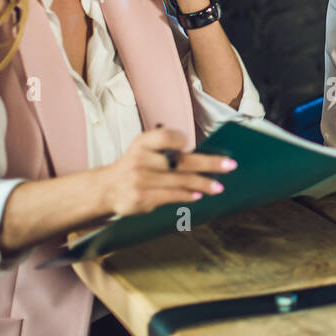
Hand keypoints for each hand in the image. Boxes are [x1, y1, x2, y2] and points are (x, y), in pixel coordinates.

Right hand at [95, 128, 236, 216]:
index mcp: (143, 143)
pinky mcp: (142, 198)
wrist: (105, 188)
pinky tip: (199, 195)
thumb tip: (205, 156)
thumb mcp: (143, 149)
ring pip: (180, 181)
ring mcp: (141, 180)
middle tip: (230, 166)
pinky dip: (187, 196)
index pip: (165, 137)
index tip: (191, 144)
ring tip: (219, 187)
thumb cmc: (134, 166)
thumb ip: (167, 149)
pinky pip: (171, 196)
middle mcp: (141, 159)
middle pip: (181, 161)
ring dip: (203, 184)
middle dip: (209, 164)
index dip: (179, 140)